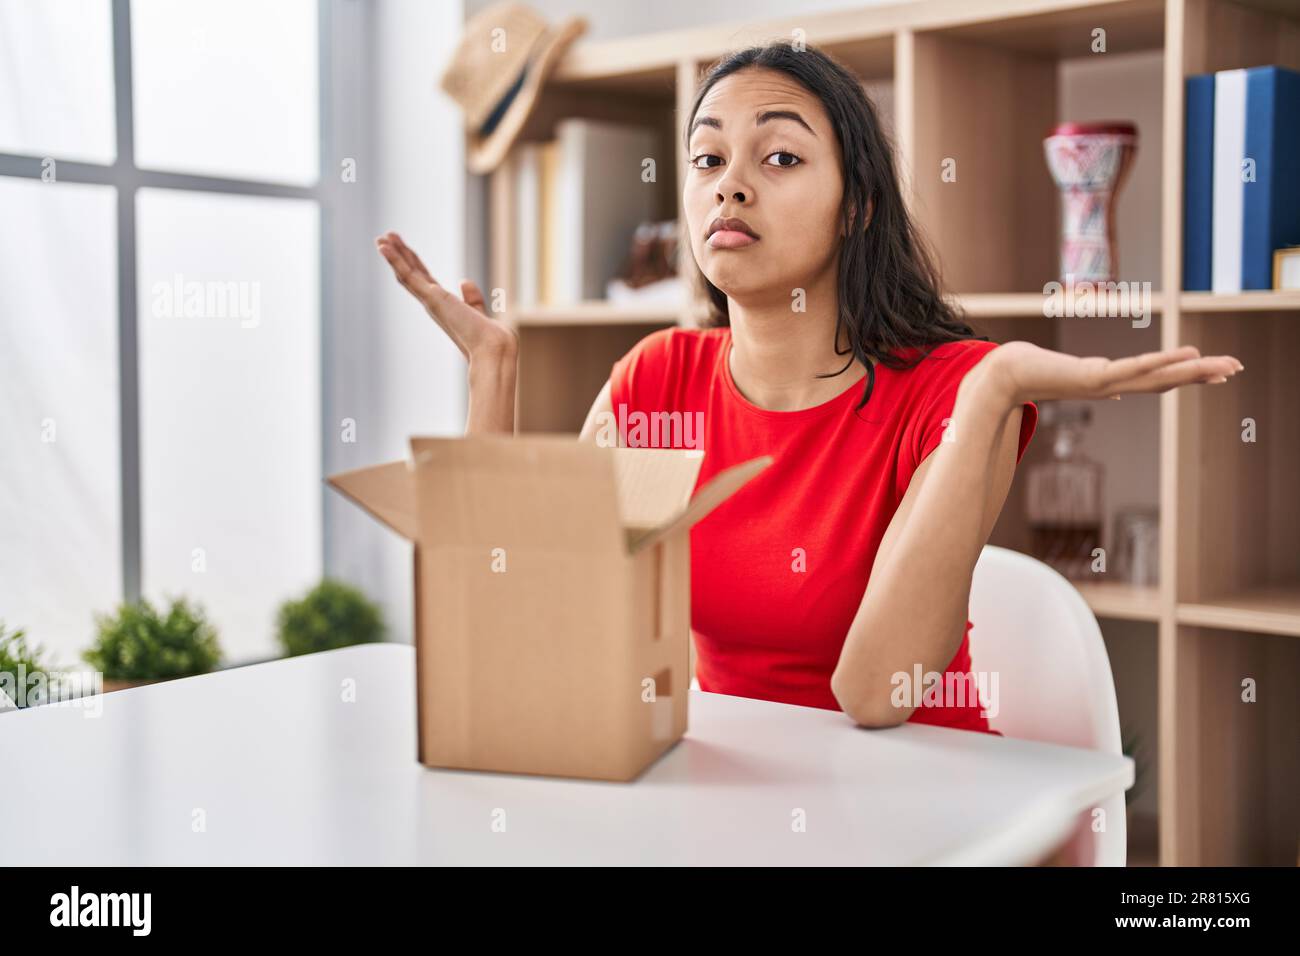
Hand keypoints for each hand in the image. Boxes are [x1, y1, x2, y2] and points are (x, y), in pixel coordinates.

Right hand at [375, 231, 515, 361]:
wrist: (493, 348)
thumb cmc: (489, 337)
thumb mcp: (478, 312)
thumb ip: (472, 299)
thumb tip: (464, 281)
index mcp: (443, 306)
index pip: (425, 279)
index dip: (414, 263)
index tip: (405, 248)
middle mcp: (433, 304)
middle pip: (411, 274)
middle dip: (399, 255)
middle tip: (386, 237)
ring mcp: (430, 301)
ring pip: (405, 274)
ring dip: (393, 255)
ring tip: (380, 238)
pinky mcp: (431, 298)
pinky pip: (408, 276)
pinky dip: (395, 260)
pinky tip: (384, 247)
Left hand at [975, 341, 1243, 407]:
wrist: (1006, 376)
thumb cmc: (1036, 372)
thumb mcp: (1075, 374)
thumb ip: (1099, 379)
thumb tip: (1118, 388)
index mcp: (1113, 384)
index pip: (1158, 379)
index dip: (1187, 376)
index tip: (1215, 372)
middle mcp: (1115, 386)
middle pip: (1167, 379)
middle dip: (1202, 374)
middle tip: (1235, 369)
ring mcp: (1108, 383)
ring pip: (1159, 377)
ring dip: (1193, 371)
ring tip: (1223, 366)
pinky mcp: (1096, 378)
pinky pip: (1135, 369)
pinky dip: (1162, 363)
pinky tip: (1187, 356)